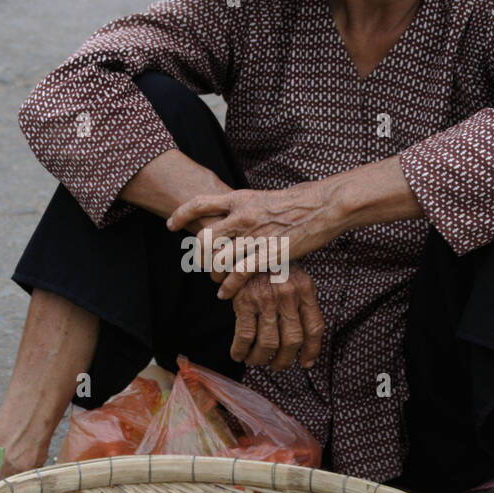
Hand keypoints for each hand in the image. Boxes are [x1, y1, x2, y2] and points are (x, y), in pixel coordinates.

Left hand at [167, 180, 342, 298]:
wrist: (322, 207)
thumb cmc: (296, 203)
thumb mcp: (262, 198)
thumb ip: (243, 207)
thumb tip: (229, 215)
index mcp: (239, 199)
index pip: (199, 204)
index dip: (181, 215)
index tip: (171, 225)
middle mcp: (242, 216)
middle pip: (204, 238)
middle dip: (197, 255)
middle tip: (198, 263)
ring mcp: (254, 236)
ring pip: (219, 259)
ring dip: (212, 273)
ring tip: (215, 280)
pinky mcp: (267, 254)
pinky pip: (238, 275)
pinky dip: (227, 287)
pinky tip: (225, 294)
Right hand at [231, 268, 323, 370]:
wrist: (243, 244)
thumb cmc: (269, 264)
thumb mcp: (293, 276)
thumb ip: (300, 301)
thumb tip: (305, 339)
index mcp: (305, 288)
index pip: (314, 327)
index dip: (312, 350)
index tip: (306, 363)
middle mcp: (288, 294)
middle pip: (293, 340)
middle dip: (284, 360)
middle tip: (277, 366)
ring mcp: (266, 298)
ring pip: (269, 343)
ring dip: (261, 358)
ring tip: (255, 361)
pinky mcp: (244, 301)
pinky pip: (246, 336)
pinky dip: (241, 351)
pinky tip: (238, 355)